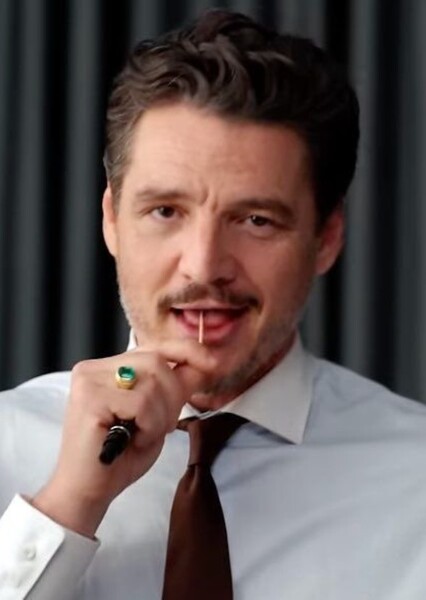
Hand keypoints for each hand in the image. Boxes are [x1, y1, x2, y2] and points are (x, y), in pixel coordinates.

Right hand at [32, 339, 215, 536]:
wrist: (87, 493)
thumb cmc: (120, 457)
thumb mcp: (157, 416)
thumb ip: (175, 387)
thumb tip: (208, 362)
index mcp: (108, 368)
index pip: (154, 346)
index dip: (187, 351)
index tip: (213, 362)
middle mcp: (95, 368)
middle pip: (157, 360)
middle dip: (174, 395)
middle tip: (162, 427)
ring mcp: (89, 380)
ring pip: (153, 380)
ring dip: (161, 415)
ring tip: (143, 436)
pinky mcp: (89, 398)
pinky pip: (141, 401)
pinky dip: (149, 425)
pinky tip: (133, 440)